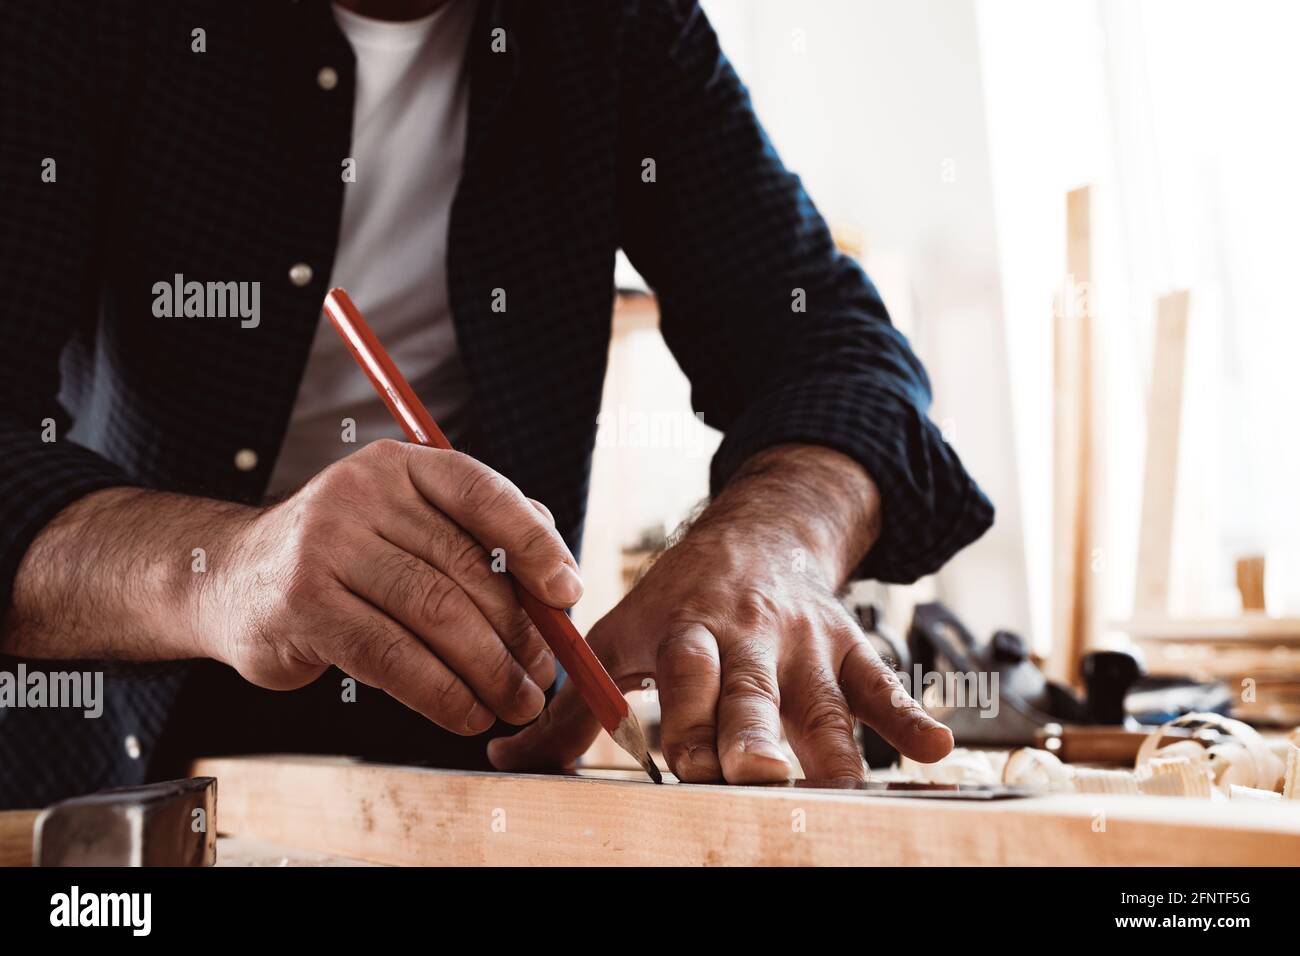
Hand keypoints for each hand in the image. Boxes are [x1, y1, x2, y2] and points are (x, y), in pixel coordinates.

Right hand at [198, 439, 580, 733]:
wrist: (232, 580)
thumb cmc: (344, 556)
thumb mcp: (405, 522)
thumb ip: (477, 533)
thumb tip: (558, 576)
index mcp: (398, 466)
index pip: (481, 492)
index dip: (534, 544)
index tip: (569, 592)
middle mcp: (360, 495)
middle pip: (463, 567)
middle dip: (519, 629)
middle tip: (547, 672)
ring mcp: (326, 548)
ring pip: (434, 615)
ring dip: (488, 669)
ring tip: (517, 700)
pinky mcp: (305, 608)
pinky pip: (393, 657)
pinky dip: (441, 693)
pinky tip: (467, 714)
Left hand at [488, 444, 953, 781]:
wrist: (761, 533)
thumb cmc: (679, 599)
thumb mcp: (622, 635)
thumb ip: (571, 708)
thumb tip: (505, 765)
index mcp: (681, 633)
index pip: (680, 678)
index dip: (682, 716)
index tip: (684, 762)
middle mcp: (744, 639)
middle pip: (750, 693)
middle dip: (752, 732)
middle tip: (755, 772)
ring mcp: (802, 645)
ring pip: (820, 701)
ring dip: (833, 744)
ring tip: (847, 788)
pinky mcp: (848, 647)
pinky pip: (883, 683)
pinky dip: (911, 715)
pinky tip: (938, 750)